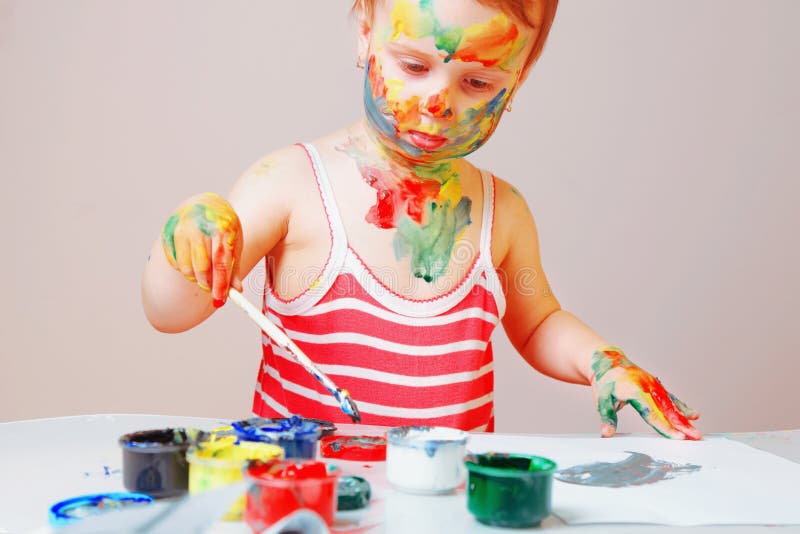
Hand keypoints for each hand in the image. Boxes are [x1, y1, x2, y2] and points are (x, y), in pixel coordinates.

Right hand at [161, 192, 242, 306]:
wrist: (204, 204)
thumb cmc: (222, 228)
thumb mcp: (233, 243)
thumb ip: (233, 266)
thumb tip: (237, 291)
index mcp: (221, 229)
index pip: (221, 263)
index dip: (220, 284)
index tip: (220, 299)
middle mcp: (200, 228)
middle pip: (202, 267)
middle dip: (207, 283)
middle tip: (210, 289)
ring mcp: (182, 230)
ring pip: (186, 267)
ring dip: (195, 277)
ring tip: (202, 273)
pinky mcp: (169, 234)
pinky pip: (175, 262)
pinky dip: (183, 269)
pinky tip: (191, 262)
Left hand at [590, 347, 701, 439]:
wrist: (608, 361)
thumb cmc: (605, 381)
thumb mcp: (601, 399)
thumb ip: (607, 417)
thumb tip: (607, 433)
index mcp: (635, 392)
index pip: (652, 414)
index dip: (666, 427)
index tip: (678, 437)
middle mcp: (648, 388)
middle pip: (667, 410)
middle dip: (682, 425)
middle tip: (696, 437)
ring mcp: (654, 386)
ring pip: (672, 405)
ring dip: (685, 419)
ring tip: (697, 431)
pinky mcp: (656, 386)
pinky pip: (671, 398)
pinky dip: (682, 407)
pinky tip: (694, 415)